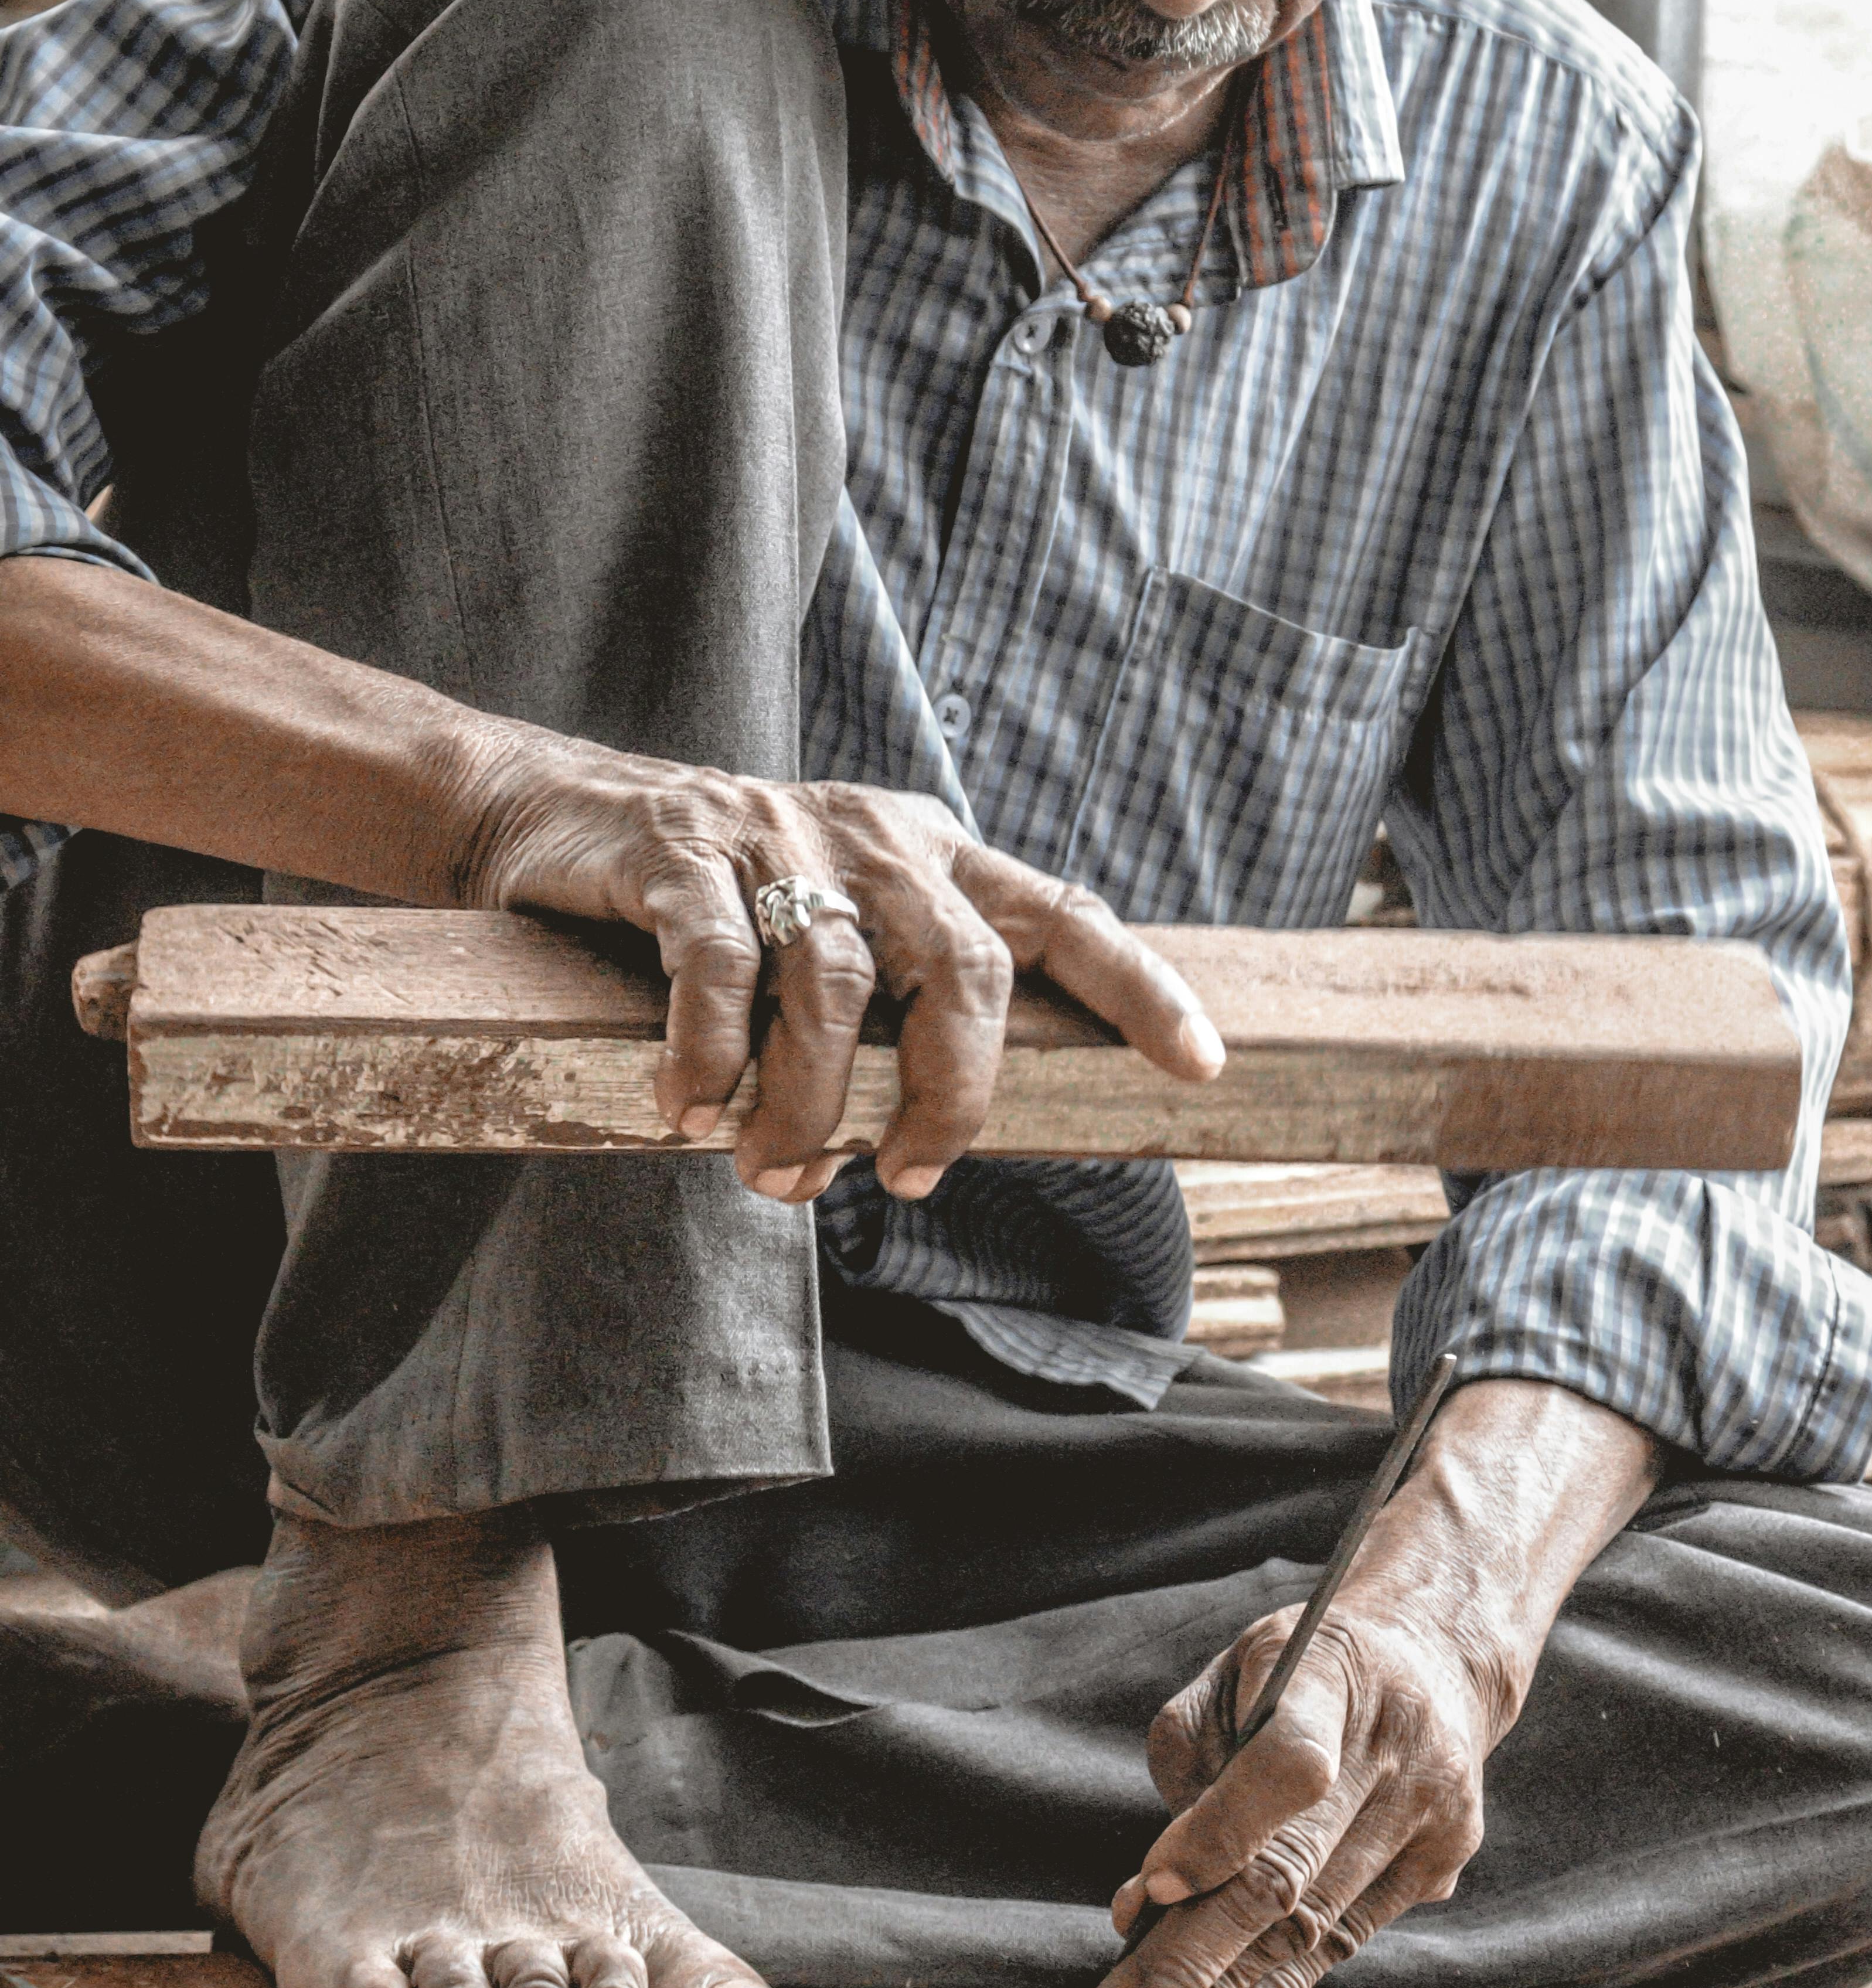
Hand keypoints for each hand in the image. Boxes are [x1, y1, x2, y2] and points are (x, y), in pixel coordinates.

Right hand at [456, 740, 1222, 1200]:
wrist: (555, 811)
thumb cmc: (718, 901)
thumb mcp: (833, 927)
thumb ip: (890, 1006)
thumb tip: (924, 1143)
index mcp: (930, 856)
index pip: (1063, 916)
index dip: (1138, 987)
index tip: (1201, 1063)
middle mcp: (871, 840)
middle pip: (961, 968)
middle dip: (948, 1093)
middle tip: (907, 1176)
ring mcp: (775, 838)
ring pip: (834, 986)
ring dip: (812, 1103)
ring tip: (774, 1173)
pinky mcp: (679, 852)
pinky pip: (718, 963)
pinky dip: (710, 1052)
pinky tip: (688, 1110)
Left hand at [1078, 1382, 1656, 1987]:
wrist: (1438, 1654)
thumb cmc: (1309, 1667)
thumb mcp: (1240, 1666)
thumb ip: (1190, 1754)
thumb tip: (1148, 1893)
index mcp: (1339, 1678)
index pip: (1289, 1768)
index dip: (1221, 1832)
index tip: (1150, 1888)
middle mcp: (1399, 1752)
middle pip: (1289, 1875)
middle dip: (1188, 1960)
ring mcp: (1431, 1817)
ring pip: (1310, 1930)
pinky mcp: (1440, 1866)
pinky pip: (1341, 1945)